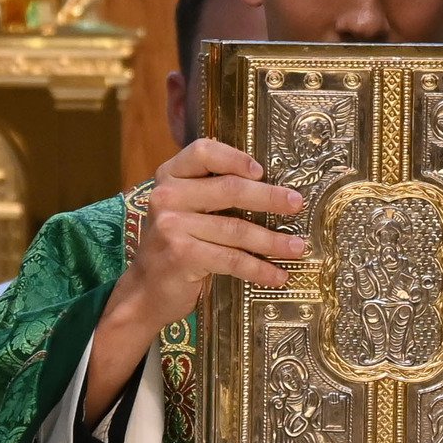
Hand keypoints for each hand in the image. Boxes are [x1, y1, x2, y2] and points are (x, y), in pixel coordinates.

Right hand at [87, 138, 303, 421]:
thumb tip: (273, 187)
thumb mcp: (184, 210)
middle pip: (229, 189)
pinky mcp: (182, 255)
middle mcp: (167, 196)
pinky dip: (259, 269)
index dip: (234, 157)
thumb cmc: (175, 246)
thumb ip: (211, 192)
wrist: (144, 291)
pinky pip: (232, 259)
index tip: (261, 169)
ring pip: (236, 229)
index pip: (203, 152)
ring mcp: (171, 226)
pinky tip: (277, 275)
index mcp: (169, 177)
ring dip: (273, 241)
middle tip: (297, 204)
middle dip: (270, 198)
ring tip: (298, 248)